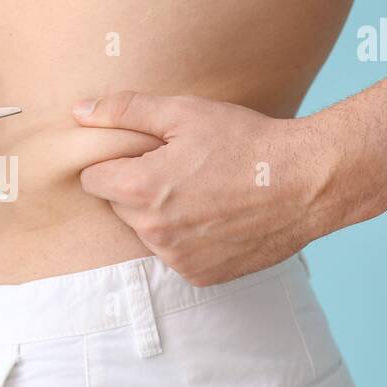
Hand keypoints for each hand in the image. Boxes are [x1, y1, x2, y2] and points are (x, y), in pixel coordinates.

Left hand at [73, 91, 332, 285]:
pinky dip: (188, 239)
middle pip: (119, 207)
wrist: (307, 183)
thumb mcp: (184, 113)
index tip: (147, 155)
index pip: (93, 180)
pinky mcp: (200, 276)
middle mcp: (153, 231)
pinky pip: (175, 255)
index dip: (116, 163)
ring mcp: (177, 258)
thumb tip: (79, 110)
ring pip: (147, 232)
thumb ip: (125, 110)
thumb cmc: (246, 141)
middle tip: (183, 170)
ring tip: (205, 193)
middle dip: (139, 188)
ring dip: (163, 215)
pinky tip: (217, 217)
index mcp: (141, 189)